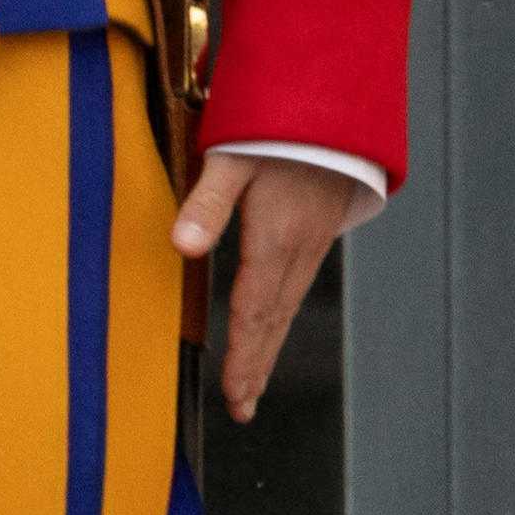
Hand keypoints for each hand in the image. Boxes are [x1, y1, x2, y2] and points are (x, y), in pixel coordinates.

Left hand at [170, 150, 353, 422]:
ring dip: (269, 348)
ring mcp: (312, 242)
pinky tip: (271, 329)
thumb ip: (206, 204)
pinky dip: (280, 318)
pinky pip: (296, 287)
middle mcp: (298, 248)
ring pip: (287, 307)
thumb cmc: (274, 128)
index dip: (243, 356)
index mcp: (275, 238)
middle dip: (257, 367)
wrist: (332, 106)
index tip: (235, 394)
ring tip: (254, 385)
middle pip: (273, 320)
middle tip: (242, 408)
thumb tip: (182, 247)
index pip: (253, 310)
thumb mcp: (230, 158)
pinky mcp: (316, 231)